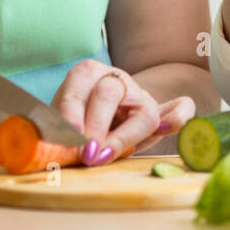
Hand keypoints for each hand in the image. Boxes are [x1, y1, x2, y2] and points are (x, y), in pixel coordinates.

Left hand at [51, 58, 194, 164]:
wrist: (101, 116)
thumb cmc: (76, 121)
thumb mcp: (61, 120)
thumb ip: (59, 128)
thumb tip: (48, 144)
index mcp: (86, 73)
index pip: (80, 88)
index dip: (72, 114)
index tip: (67, 139)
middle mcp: (116, 78)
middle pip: (109, 93)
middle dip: (95, 126)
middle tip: (85, 153)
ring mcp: (141, 95)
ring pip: (144, 111)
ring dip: (123, 138)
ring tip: (103, 157)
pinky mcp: (160, 112)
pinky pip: (181, 108)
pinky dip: (179, 117)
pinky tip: (170, 129)